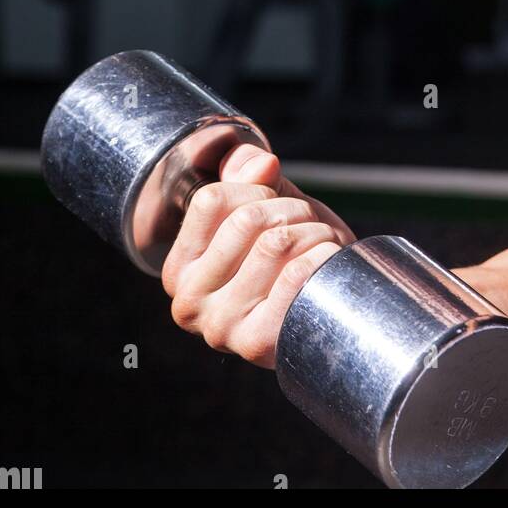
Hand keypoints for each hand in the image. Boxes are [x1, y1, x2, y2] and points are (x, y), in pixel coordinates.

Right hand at [161, 144, 357, 368]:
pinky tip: (327, 260)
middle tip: (307, 224)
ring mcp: (220, 327)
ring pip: (275, 243)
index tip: (274, 202)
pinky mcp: (257, 343)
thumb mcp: (265, 207)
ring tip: (320, 242)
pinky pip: (296, 275)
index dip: (256, 188)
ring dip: (313, 231)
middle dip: (292, 209)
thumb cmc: (290, 256)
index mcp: (179, 268)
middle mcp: (189, 302)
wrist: (323, 316)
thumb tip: (264, 164)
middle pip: (247, 220)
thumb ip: (250, 175)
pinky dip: (323, 254)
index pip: (212, 200)